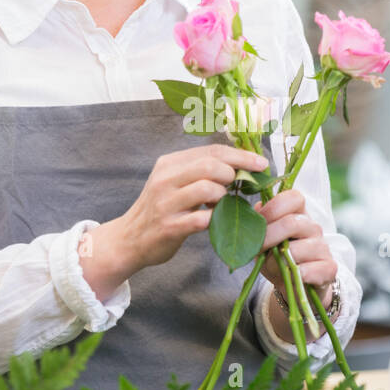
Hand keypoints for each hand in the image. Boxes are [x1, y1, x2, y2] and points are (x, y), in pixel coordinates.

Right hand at [118, 143, 268, 270]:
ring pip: (207, 188)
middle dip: (233, 174)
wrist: (129, 239)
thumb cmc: (160, 209)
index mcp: (169, 164)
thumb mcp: (173, 182)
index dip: (240, 156)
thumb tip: (238, 165)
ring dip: (223, 196)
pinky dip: (214, 218)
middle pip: (210, 165)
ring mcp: (166, 203)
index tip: (261, 163)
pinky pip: (201, 219)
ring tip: (221, 203)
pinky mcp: (169, 227)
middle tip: (239, 186)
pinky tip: (214, 220)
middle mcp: (165, 180)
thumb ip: (199, 171)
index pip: (211, 150)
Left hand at [252, 188, 336, 307]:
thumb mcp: (263, 240)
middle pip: (292, 223)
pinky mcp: (329, 267)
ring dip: (280, 261)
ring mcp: (323, 246)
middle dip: (269, 237)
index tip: (258, 223)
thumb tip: (257, 210)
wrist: (293, 286)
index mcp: (298, 214)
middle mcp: (313, 227)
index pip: (294, 197)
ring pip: (298, 249)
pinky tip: (293, 277)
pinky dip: (297, 275)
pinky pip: (312, 270)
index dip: (273, 208)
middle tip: (259, 249)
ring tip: (275, 267)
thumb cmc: (276, 258)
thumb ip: (259, 224)